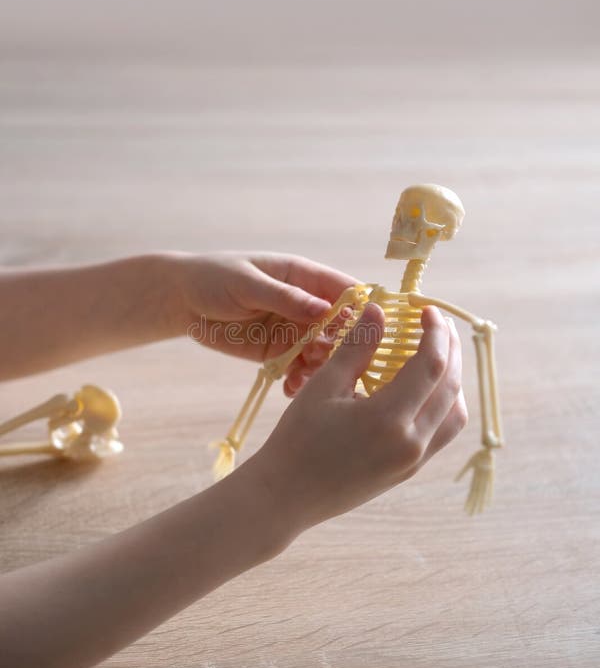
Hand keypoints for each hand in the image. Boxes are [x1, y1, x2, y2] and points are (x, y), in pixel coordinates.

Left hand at [171, 252, 356, 395]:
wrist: (183, 301)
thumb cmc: (215, 278)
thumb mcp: (248, 284)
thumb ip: (286, 297)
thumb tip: (326, 309)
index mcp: (304, 277)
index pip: (345, 290)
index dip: (362, 309)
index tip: (368, 332)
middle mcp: (307, 305)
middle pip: (340, 327)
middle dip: (340, 347)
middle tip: (327, 362)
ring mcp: (295, 331)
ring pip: (323, 353)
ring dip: (321, 368)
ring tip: (305, 380)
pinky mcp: (279, 353)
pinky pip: (299, 369)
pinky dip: (300, 381)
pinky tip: (291, 390)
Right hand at [253, 303, 467, 535]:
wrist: (286, 496)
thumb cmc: (297, 439)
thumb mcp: (323, 387)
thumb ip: (357, 347)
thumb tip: (378, 309)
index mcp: (389, 419)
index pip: (431, 365)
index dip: (434, 331)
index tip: (427, 308)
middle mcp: (411, 442)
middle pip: (450, 386)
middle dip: (450, 348)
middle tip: (437, 323)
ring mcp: (414, 460)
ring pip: (455, 413)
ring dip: (453, 378)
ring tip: (437, 353)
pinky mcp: (409, 470)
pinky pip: (443, 432)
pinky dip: (445, 404)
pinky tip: (426, 388)